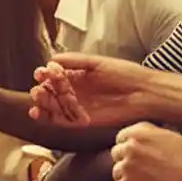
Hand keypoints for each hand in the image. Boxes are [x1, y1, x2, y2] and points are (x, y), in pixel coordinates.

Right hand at [29, 54, 153, 127]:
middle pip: (50, 92)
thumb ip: (75, 61)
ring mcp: (77, 106)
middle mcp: (74, 91)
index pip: (53, 76)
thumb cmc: (124, 74)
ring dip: (41, 104)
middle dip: (40, 91)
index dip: (44, 75)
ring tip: (37, 102)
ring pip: (52, 107)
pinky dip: (48, 118)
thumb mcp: (97, 63)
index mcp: (76, 75)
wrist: (144, 93)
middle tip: (38, 90)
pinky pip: (61, 120)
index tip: (40, 73)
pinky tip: (38, 114)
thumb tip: (52, 60)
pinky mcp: (82, 120)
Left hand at [110, 122, 181, 180]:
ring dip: (128, 177)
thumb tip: (141, 136)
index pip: (122, 137)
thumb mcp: (172, 138)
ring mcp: (125, 168)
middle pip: (117, 153)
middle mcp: (129, 147)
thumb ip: (151, 135)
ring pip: (118, 171)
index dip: (129, 146)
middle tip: (143, 172)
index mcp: (139, 132)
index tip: (137, 155)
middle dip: (127, 161)